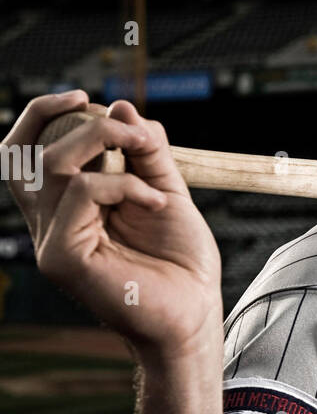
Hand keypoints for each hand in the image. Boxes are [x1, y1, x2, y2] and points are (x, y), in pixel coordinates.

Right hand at [3, 91, 223, 364]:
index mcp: (67, 209)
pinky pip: (81, 193)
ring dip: (105, 142)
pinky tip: (156, 203)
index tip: (86, 98)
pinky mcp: (62, 258)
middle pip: (30, 151)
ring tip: (147, 155)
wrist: (195, 315)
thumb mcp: (166, 191)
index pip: (25, 153)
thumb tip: (121, 108)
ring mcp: (52, 242)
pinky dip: (124, 185)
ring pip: (53, 164)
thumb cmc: (180, 264)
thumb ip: (145, 152)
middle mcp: (51, 224)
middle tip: (133, 134)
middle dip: (85, 123)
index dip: (43, 115)